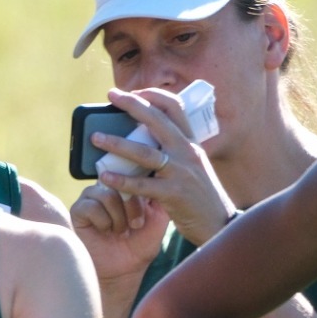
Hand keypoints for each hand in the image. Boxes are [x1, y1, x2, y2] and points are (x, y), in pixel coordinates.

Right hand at [70, 180, 166, 286]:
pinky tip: (106, 232)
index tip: (148, 205)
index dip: (140, 185)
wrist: (124, 271)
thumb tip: (161, 175)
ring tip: (121, 231)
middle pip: (121, 181)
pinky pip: (91, 206)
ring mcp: (92, 198)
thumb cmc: (140, 246)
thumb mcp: (158, 219)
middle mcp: (108, 188)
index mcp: (126, 186)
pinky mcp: (78, 210)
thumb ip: (161, 197)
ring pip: (107, 194)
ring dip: (118, 217)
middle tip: (137, 225)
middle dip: (133, 206)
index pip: (132, 171)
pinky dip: (104, 222)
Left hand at [93, 88, 234, 245]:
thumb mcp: (192, 168)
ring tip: (96, 138)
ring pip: (144, 152)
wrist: (220, 225)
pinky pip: (142, 185)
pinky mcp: (174, 194)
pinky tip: (105, 177)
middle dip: (132, 104)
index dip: (153, 95)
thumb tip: (143, 143)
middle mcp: (188, 152)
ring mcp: (181, 172)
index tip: (133, 92)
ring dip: (117, 143)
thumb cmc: (201, 198)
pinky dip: (122, 180)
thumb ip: (173, 154)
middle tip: (111, 95)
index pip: (175, 107)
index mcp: (191, 143)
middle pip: (157, 120)